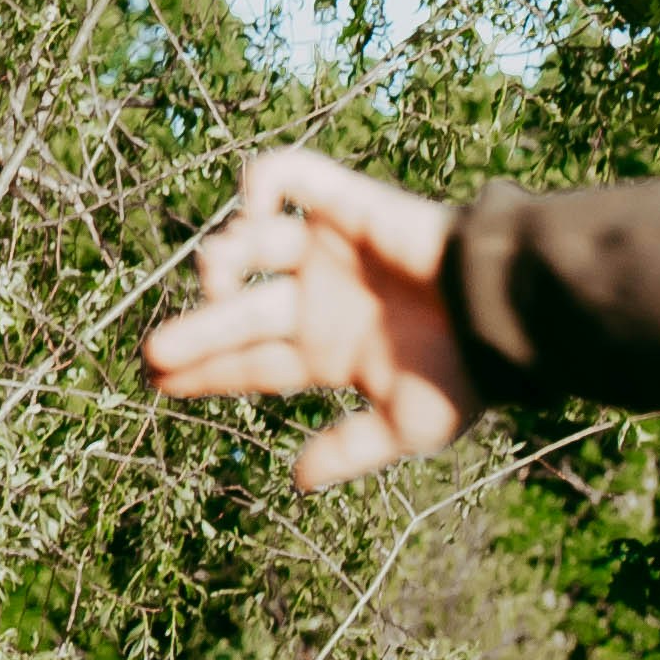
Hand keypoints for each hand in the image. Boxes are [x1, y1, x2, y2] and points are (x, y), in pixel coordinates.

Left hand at [147, 149, 475, 489]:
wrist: (503, 312)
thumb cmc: (468, 374)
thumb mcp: (409, 425)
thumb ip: (351, 449)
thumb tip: (297, 482)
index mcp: (330, 350)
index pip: (254, 360)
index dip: (207, 372)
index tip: (160, 383)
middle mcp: (319, 298)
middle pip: (239, 312)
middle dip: (196, 332)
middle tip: (155, 352)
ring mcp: (326, 249)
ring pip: (250, 244)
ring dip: (222, 261)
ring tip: (219, 282)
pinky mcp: (342, 203)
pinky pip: (285, 177)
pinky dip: (258, 184)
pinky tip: (249, 213)